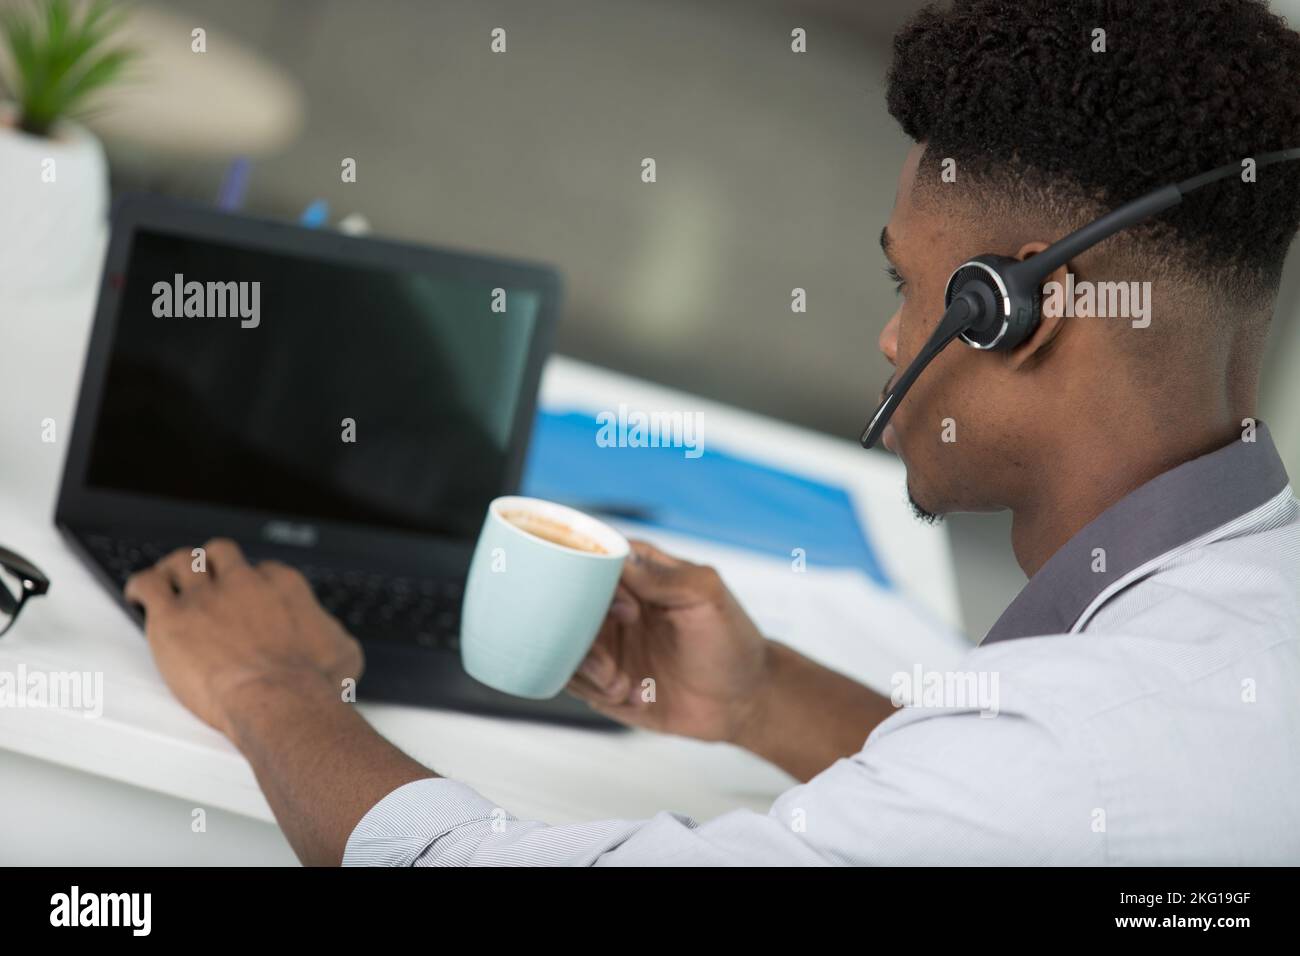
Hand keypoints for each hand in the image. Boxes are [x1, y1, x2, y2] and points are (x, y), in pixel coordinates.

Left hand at [124, 538, 362, 739]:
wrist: (279, 699)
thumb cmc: (311, 684)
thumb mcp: (343, 654)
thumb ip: (333, 636)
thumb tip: (336, 641)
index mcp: (283, 586)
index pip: (263, 569)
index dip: (253, 582)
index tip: (247, 597)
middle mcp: (244, 582)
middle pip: (220, 553)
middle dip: (211, 563)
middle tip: (204, 579)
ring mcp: (206, 596)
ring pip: (181, 561)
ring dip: (174, 569)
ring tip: (167, 581)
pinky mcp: (173, 617)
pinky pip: (148, 584)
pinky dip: (141, 585)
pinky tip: (139, 594)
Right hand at [565, 540, 772, 741]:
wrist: (742, 700)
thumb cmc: (730, 641)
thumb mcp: (707, 596)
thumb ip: (663, 576)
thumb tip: (618, 560)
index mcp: (635, 572)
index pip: (588, 561)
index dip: (596, 586)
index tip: (628, 613)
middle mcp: (612, 603)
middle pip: (565, 607)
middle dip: (583, 640)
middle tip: (611, 666)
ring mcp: (605, 642)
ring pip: (563, 646)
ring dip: (589, 672)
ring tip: (623, 686)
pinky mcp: (602, 679)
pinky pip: (574, 682)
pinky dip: (598, 694)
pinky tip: (636, 698)